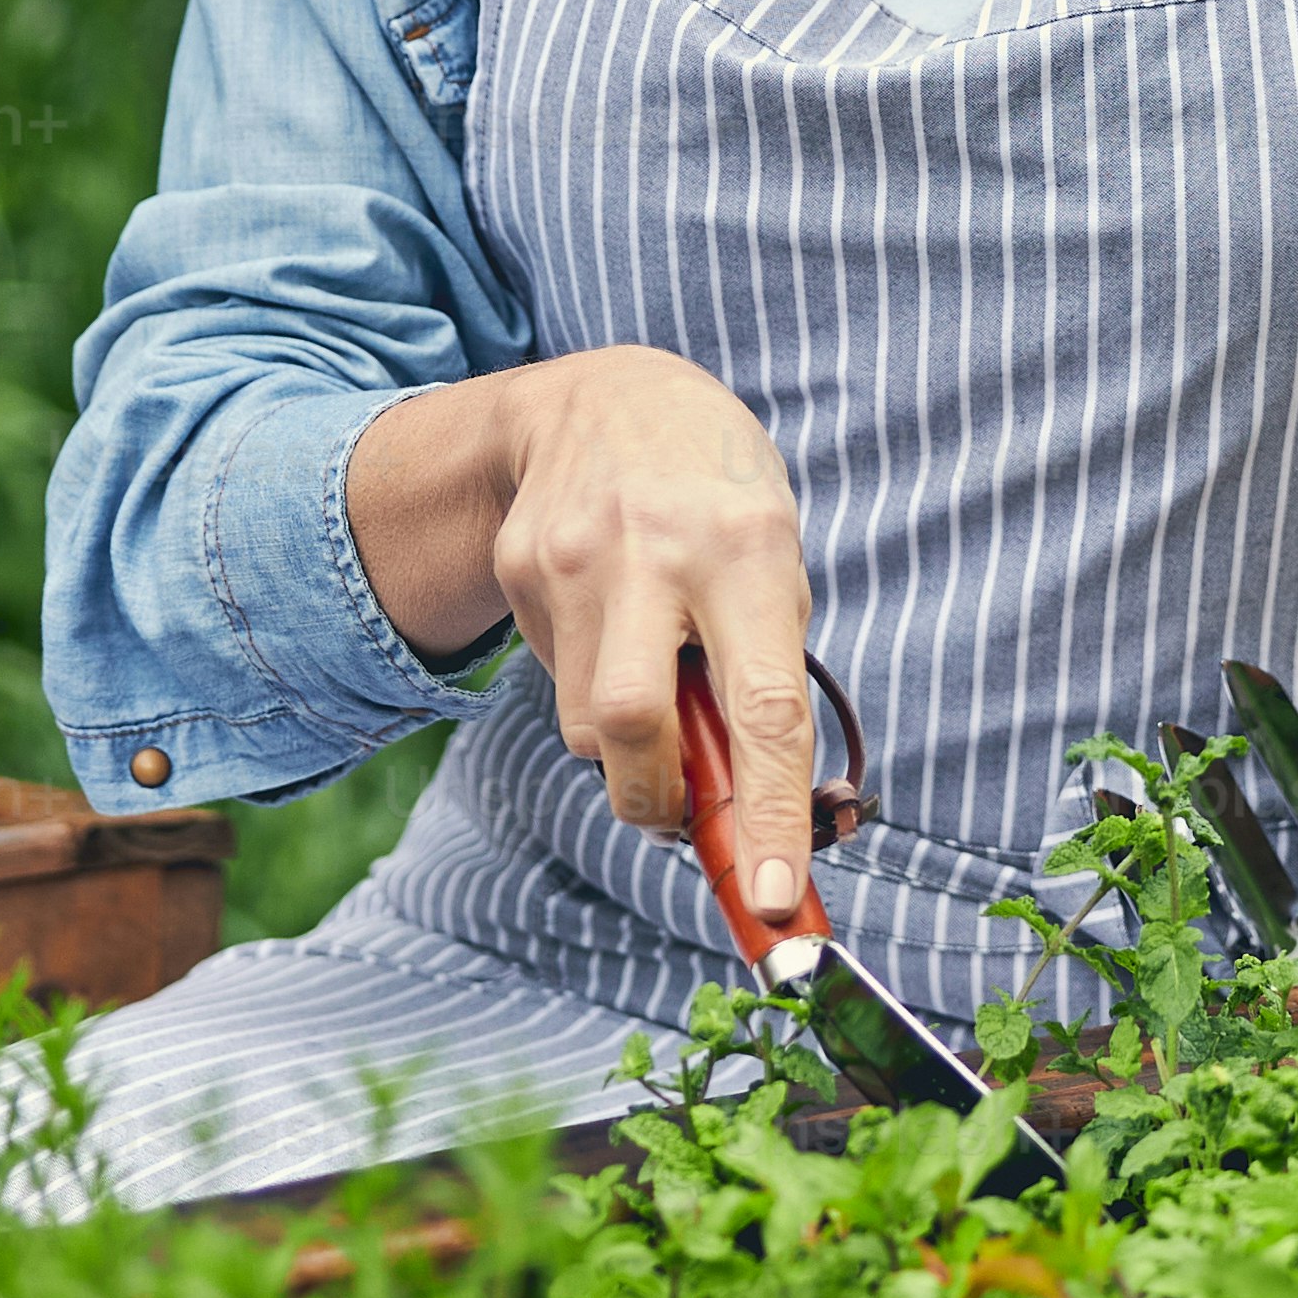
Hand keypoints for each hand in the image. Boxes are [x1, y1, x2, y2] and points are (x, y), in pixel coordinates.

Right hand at [363, 346, 822, 926]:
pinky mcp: (521, 565)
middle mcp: (656, 550)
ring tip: (654, 676)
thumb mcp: (774, 562)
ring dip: (628, 744)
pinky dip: (591, 687)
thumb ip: (763, 676)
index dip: (770, 815)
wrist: (611, 396)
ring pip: (588, 723)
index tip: (775, 901)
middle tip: (685, 806)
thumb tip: (765, 819)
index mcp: (748, 549)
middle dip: (659, 801)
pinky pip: (554, 680)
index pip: (764, 708)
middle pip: (634, 727)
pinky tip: (611, 624)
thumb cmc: (722, 498)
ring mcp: (575, 556)